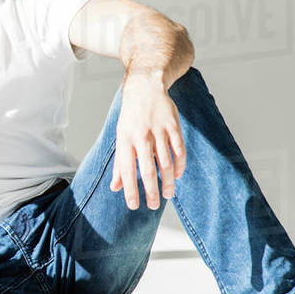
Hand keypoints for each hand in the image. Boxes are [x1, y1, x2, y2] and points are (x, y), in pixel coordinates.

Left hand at [109, 73, 185, 210]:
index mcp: (125, 140)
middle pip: (148, 170)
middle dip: (151, 191)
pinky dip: (179, 165)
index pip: (127, 170)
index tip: (134, 206)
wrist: (145, 88)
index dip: (130, 190)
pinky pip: (179, 150)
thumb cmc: (131, 117)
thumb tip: (115, 187)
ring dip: (167, 182)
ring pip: (166, 162)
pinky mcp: (173, 126)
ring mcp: (158, 131)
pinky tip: (177, 176)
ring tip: (167, 195)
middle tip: (153, 206)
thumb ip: (120, 164)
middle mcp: (141, 136)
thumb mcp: (120, 137)